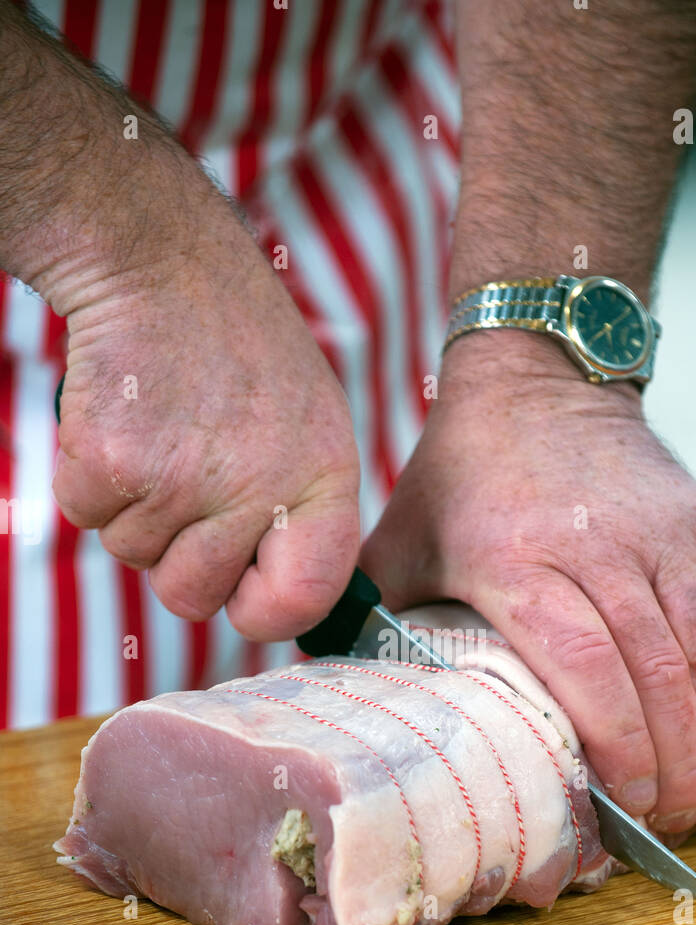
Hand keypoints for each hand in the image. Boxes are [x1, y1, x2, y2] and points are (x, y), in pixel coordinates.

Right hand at [50, 169, 358, 640]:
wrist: (161, 259)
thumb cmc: (237, 347)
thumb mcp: (310, 426)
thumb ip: (303, 515)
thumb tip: (287, 602)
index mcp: (323, 481)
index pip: (304, 599)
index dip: (261, 608)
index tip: (244, 588)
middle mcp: (261, 489)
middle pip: (192, 598)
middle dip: (175, 557)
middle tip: (186, 482)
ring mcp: (185, 481)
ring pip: (132, 555)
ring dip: (133, 507)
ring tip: (163, 432)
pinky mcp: (116, 463)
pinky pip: (87, 516)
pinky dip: (90, 477)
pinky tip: (126, 419)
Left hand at [362, 333, 695, 832]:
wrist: (535, 378)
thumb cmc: (460, 474)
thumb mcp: (401, 540)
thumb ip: (371, 618)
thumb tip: (333, 703)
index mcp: (517, 559)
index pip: (582, 663)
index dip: (615, 740)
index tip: (624, 803)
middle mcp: (598, 546)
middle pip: (654, 671)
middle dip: (673, 762)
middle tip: (675, 824)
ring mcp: (661, 533)